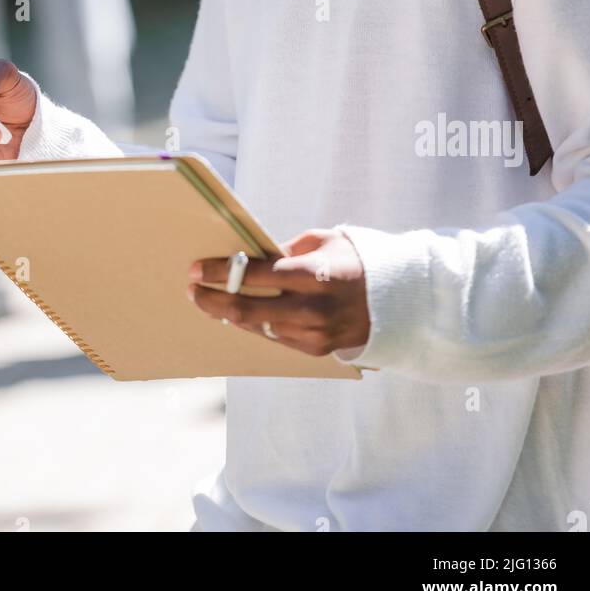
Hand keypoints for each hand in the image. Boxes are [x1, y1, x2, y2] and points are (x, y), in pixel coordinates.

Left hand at [186, 228, 370, 358]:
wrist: (397, 302)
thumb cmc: (355, 261)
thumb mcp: (325, 240)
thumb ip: (287, 249)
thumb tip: (251, 256)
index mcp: (313, 274)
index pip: (254, 274)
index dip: (220, 272)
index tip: (196, 269)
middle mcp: (311, 308)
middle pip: (247, 309)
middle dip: (213, 299)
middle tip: (192, 290)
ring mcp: (314, 333)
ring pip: (256, 327)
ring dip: (228, 314)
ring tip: (209, 302)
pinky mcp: (316, 350)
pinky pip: (274, 337)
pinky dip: (253, 325)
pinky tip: (238, 314)